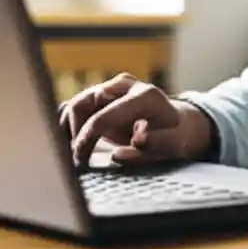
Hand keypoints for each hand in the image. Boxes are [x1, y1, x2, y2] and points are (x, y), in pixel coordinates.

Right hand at [59, 73, 213, 165]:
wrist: (178, 124)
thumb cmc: (176, 136)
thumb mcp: (175, 144)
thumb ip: (154, 145)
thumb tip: (123, 151)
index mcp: (144, 96)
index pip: (102, 117)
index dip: (86, 141)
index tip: (81, 162)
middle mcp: (125, 85)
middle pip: (82, 104)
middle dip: (74, 134)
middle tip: (75, 160)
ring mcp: (112, 87)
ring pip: (75, 104)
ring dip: (69, 129)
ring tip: (74, 153)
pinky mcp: (102, 94)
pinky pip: (77, 107)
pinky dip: (69, 125)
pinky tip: (71, 144)